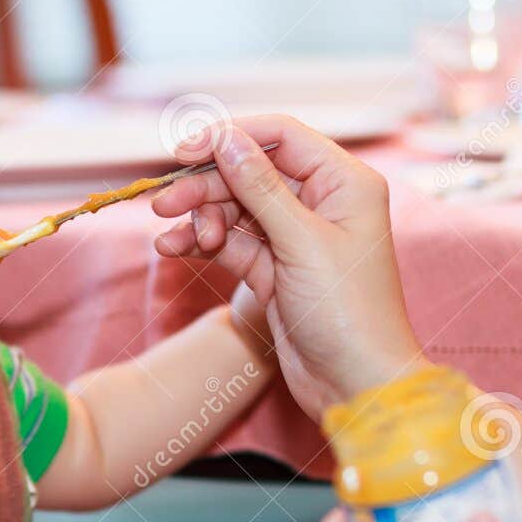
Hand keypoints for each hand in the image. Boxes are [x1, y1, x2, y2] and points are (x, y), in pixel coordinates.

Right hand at [152, 116, 421, 414]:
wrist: (357, 384)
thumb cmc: (349, 312)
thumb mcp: (301, 242)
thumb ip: (259, 187)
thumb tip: (226, 138)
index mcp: (344, 183)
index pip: (280, 136)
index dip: (230, 137)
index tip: (185, 150)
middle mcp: (321, 201)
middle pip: (250, 171)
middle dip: (205, 185)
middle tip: (164, 204)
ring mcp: (295, 235)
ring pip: (235, 207)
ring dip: (199, 217)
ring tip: (169, 237)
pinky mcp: (274, 267)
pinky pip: (231, 241)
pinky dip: (203, 243)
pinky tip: (174, 249)